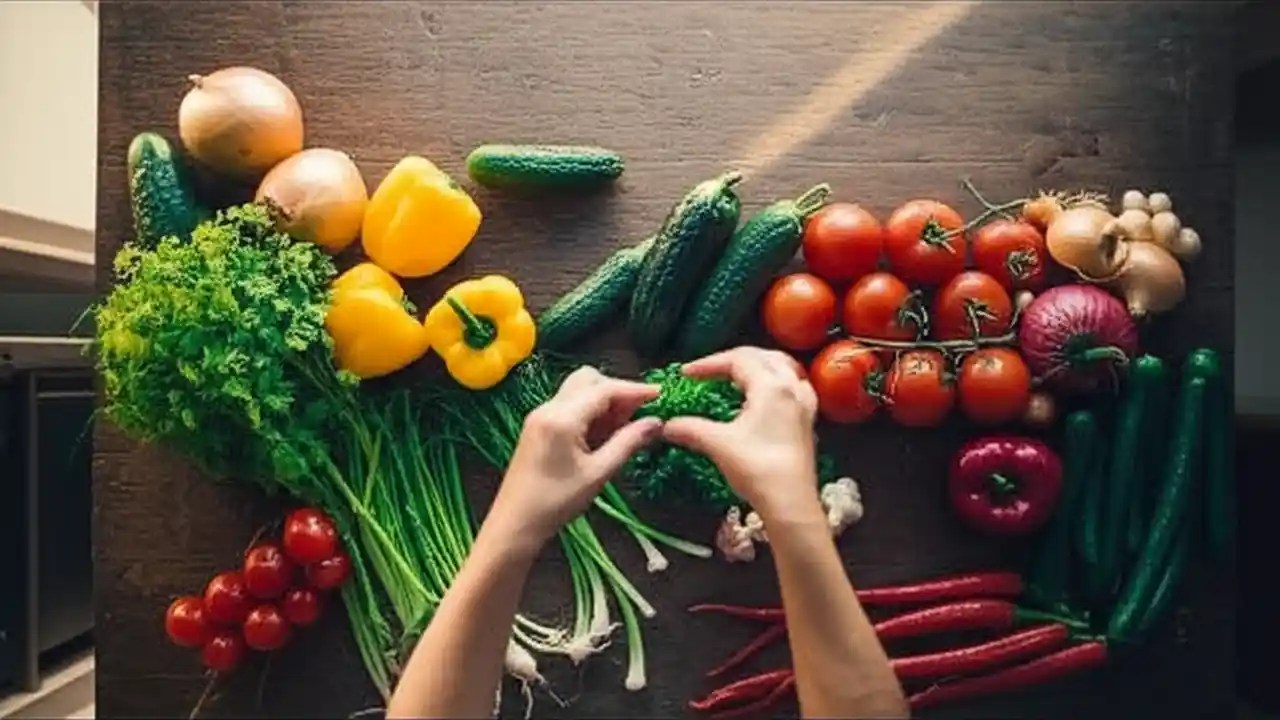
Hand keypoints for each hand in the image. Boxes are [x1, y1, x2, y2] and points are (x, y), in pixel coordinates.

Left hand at [486, 366, 661, 549]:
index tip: (661, 395)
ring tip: (622, 428)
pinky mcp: (537, 425)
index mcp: (562, 418)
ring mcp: (540, 415)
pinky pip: (569, 405)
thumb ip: (628, 443)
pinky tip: (602, 434)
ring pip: (578, 390)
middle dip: (617, 391)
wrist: (514, 523)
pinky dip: (589, 411)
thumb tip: (656, 422)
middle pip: (589, 379)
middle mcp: (548, 407)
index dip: (635, 390)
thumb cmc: (556, 502)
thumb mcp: (598, 474)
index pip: (604, 389)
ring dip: (603, 401)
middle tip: (638, 414)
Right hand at [663, 346, 822, 520]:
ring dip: (759, 366)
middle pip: (763, 357)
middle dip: (734, 359)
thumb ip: (689, 429)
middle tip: (711, 370)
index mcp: (771, 386)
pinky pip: (794, 388)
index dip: (708, 363)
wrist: (790, 503)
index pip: (738, 360)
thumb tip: (666, 425)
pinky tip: (766, 398)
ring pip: (784, 368)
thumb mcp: (717, 444)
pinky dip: (776, 383)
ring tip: (740, 377)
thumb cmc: (756, 468)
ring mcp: (804, 405)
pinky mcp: (807, 423)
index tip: (687, 374)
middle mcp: (792, 388)